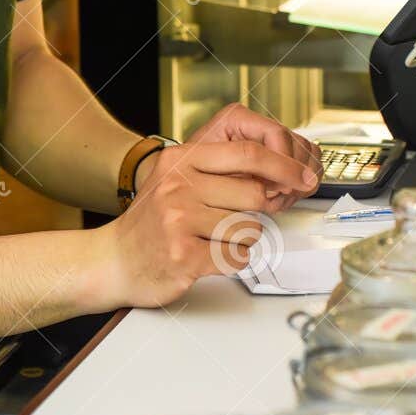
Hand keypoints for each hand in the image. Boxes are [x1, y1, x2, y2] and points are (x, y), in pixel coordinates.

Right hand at [97, 134, 318, 309]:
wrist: (113, 260)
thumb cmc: (151, 221)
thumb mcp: (175, 179)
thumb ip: (216, 169)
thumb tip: (273, 168)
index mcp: (180, 160)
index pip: (247, 154)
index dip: (283, 165)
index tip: (302, 176)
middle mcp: (178, 186)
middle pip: (254, 194)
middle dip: (256, 212)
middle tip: (235, 219)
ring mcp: (180, 221)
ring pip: (249, 228)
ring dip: (241, 239)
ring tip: (212, 239)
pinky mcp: (185, 255)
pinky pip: (237, 257)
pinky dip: (232, 260)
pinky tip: (208, 256)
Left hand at [182, 102, 322, 210]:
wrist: (189, 183)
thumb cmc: (194, 177)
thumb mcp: (213, 178)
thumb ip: (245, 178)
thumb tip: (278, 187)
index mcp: (236, 118)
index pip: (277, 135)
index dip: (282, 165)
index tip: (278, 188)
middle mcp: (256, 123)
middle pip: (297, 145)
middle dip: (290, 177)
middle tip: (276, 197)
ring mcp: (271, 137)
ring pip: (309, 153)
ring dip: (297, 181)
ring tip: (277, 197)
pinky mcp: (281, 152)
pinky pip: (309, 162)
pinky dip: (301, 181)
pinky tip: (282, 194)